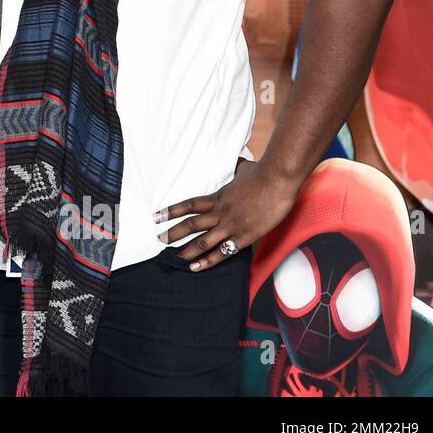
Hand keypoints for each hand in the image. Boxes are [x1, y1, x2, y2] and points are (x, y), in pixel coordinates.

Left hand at [156, 158, 299, 269]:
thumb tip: (240, 164)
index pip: (189, 205)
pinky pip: (223, 252)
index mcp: (218, 197)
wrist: (277, 180)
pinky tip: (196, 267)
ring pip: (203, 241)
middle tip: (158, 239)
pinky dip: (209, 261)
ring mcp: (231, 225)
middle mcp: (220, 212)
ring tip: (174, 258)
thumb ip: (237, 171)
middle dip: (173, 233)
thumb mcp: (244, 169)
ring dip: (187, 250)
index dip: (171, 211)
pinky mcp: (245, 236)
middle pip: (191, 225)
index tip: (156, 217)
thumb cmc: (263, 172)